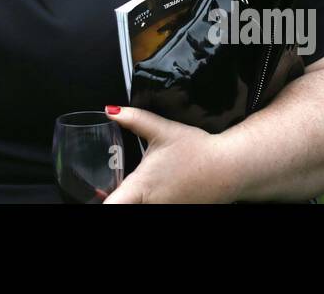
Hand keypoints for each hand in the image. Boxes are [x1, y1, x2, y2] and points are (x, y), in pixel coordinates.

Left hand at [103, 105, 241, 202]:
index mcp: (141, 187)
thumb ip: (133, 119)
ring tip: (130, 187)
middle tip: (105, 187)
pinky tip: (150, 191)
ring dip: (131, 199)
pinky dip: (147, 201)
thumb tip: (110, 110)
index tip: (93, 193)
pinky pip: (153, 210)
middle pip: (122, 207)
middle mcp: (151, 206)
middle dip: (113, 198)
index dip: (99, 201)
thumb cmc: (197, 149)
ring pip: (138, 209)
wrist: (230, 168)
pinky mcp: (176, 213)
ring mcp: (164, 212)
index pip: (111, 206)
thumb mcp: (162, 129)